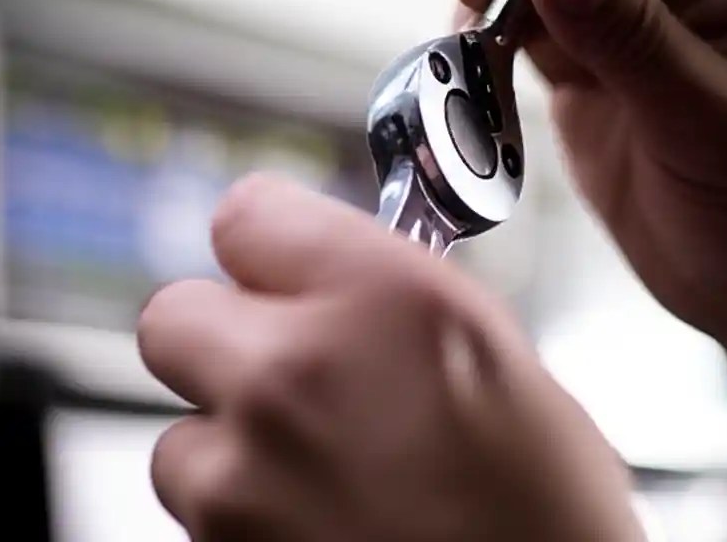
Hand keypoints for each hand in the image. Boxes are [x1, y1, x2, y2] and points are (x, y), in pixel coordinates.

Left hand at [137, 173, 644, 540]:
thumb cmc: (549, 513)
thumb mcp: (500, 360)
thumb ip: (394, 298)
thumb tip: (336, 284)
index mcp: (387, 301)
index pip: (248, 215)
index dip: (267, 245)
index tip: (279, 264)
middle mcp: (298, 372)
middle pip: (177, 313)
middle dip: (224, 338)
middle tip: (285, 367)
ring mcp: (246, 474)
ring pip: (178, 430)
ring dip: (229, 444)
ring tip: (316, 469)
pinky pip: (196, 510)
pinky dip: (238, 514)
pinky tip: (318, 517)